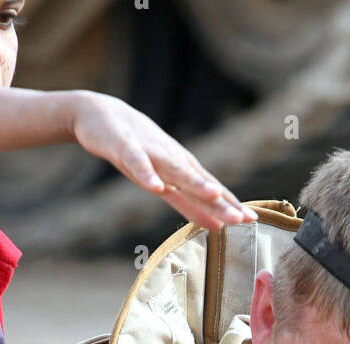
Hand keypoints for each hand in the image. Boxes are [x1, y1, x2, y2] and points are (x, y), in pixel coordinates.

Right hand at [71, 92, 255, 229]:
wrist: (97, 114)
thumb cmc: (135, 149)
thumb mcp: (163, 179)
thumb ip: (187, 201)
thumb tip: (216, 223)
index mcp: (181, 169)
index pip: (211, 190)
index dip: (230, 205)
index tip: (252, 220)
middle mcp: (171, 160)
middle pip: (200, 183)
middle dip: (222, 201)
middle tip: (243, 217)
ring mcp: (150, 153)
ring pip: (175, 170)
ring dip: (194, 183)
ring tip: (213, 195)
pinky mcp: (124, 147)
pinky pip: (137, 162)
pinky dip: (147, 174)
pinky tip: (156, 186)